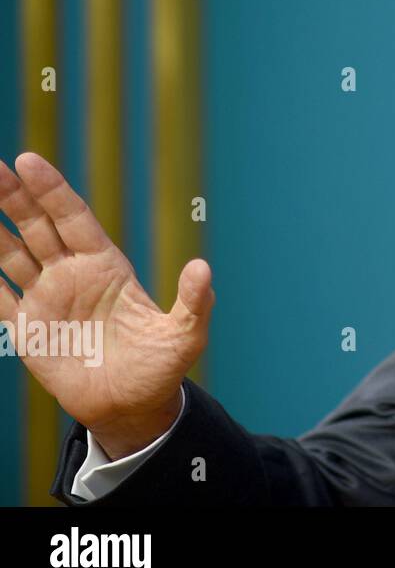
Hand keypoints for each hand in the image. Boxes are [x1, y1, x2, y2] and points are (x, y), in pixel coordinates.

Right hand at [0, 152, 213, 458]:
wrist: (132, 406)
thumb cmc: (161, 366)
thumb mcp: (184, 335)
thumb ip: (194, 302)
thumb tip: (203, 267)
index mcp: (106, 266)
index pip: (74, 218)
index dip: (52, 190)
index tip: (28, 161)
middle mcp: (72, 275)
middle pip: (38, 226)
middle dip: (14, 197)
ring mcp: (47, 299)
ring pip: (11, 254)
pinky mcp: (28, 330)